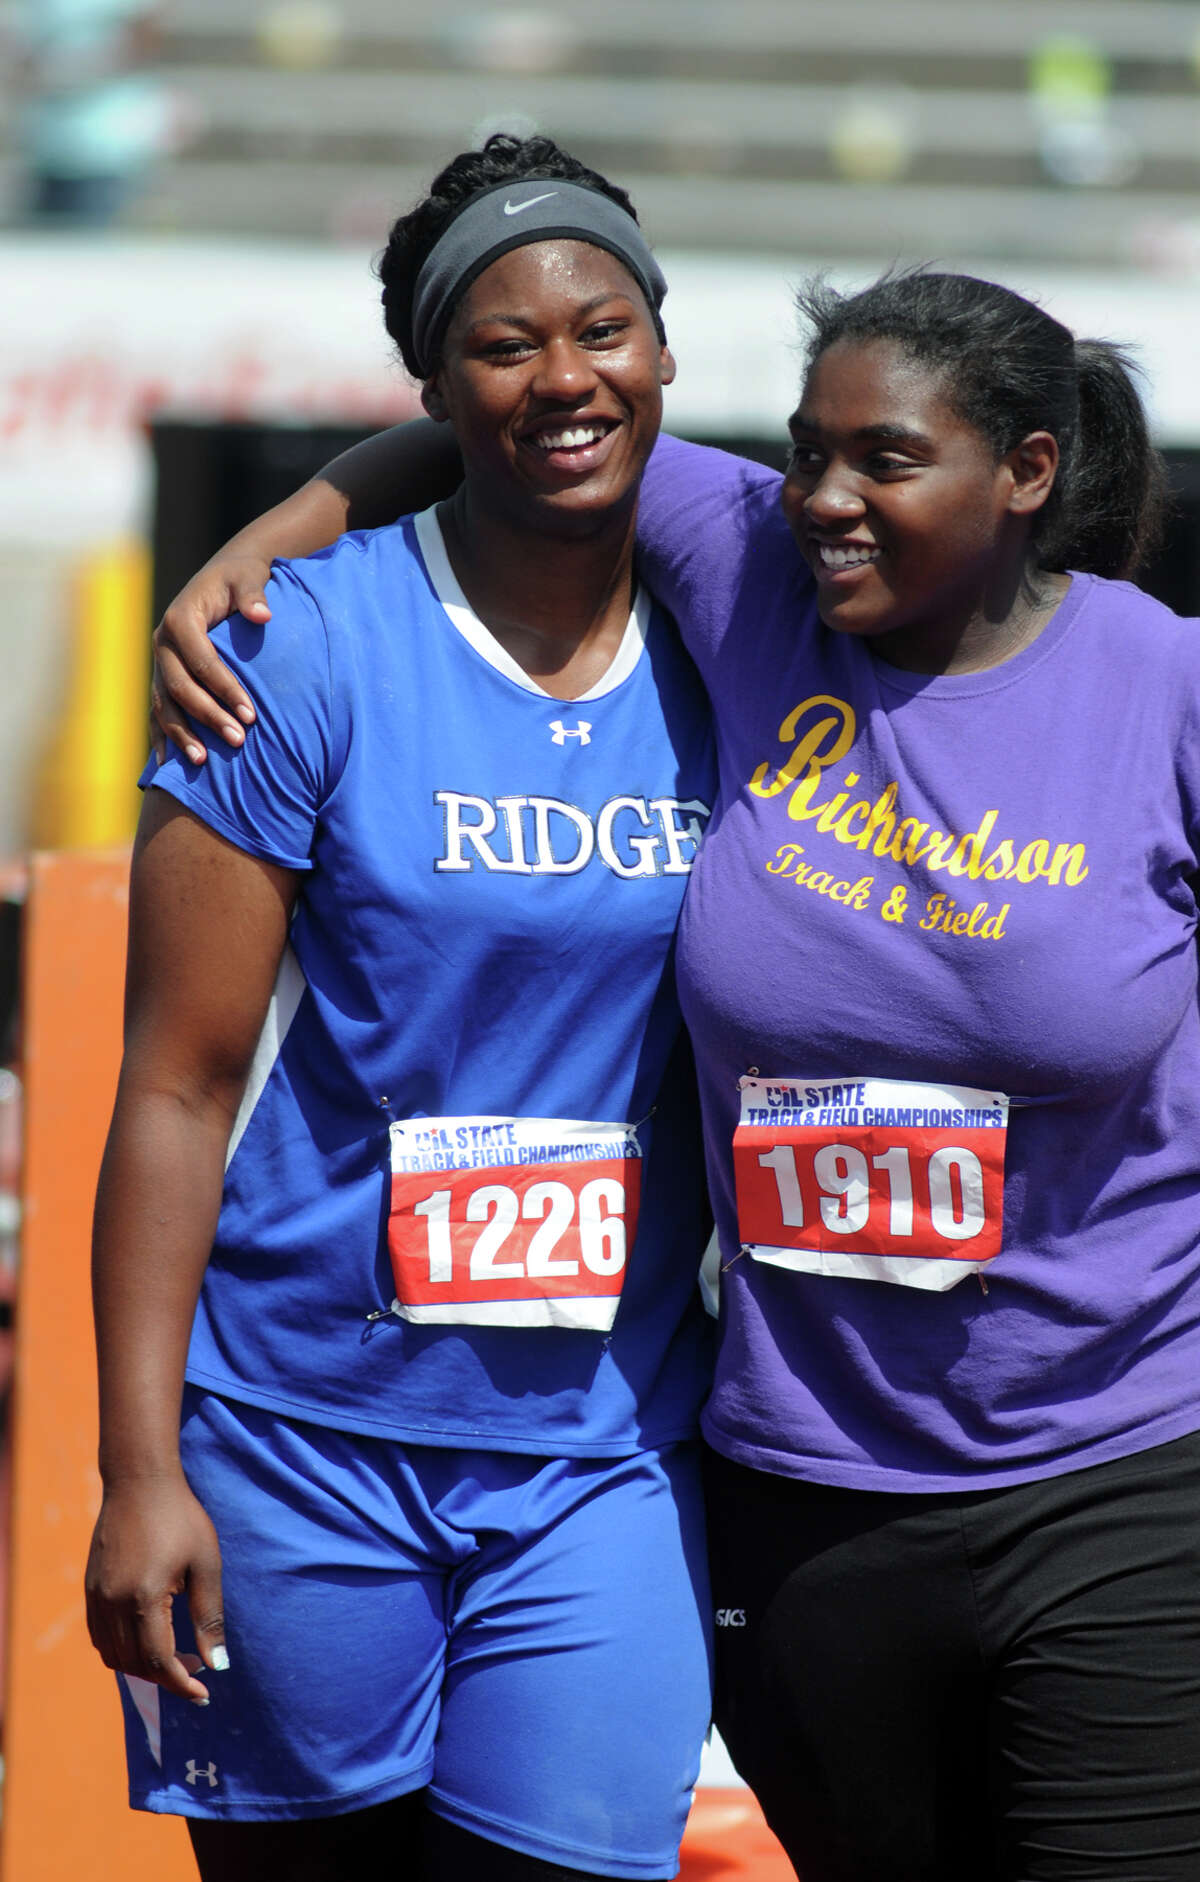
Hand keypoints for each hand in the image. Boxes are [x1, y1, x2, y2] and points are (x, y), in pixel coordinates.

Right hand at [85, 1473, 227, 1704]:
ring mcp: (96, 1597)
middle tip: (196, 1671)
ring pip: (113, 1656)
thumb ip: (209, 1617)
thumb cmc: (181, 1518)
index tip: (204, 1695)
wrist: (139, 1481)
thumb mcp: (206, 1564)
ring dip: (141, 1668)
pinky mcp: (90, 1589)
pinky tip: (147, 1639)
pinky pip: (100, 1637)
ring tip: (174, 1659)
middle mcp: (113, 1604)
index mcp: (144, 1599)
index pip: (158, 1663)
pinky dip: (121, 1650)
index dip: (182, 1685)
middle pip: (134, 1665)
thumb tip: (217, 1665)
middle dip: (165, 1678)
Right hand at [150, 556, 266, 764]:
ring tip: (203, 762)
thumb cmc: (240, 579)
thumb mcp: (248, 578)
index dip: (225, 688)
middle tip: (238, 741)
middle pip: (181, 687)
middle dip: (208, 716)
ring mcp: (159, 662)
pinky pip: (157, 711)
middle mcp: (162, 642)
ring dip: (182, 734)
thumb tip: (262, 615)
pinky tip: (170, 764)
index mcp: (181, 618)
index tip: (251, 714)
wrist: (223, 577)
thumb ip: (254, 595)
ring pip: (164, 704)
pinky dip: (162, 737)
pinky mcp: (161, 678)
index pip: (202, 660)